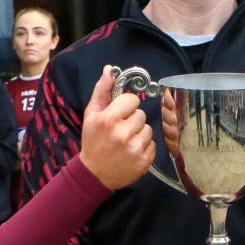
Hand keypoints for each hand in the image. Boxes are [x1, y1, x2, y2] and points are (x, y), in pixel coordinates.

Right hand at [79, 66, 154, 189]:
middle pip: (141, 114)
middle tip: (120, 130)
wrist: (94, 174)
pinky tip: (131, 151)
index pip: (133, 99)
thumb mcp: (91, 115)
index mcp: (109, 119)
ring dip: (139, 134)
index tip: (119, 114)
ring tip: (126, 142)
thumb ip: (102, 91)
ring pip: (148, 129)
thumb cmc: (92, 141)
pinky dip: (144, 147)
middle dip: (132, 120)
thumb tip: (109, 69)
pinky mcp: (144, 161)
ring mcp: (135, 148)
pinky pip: (153, 144)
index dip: (126, 106)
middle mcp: (123, 133)